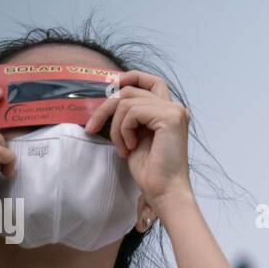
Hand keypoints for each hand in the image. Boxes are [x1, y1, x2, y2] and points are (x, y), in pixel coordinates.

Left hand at [83, 70, 191, 208]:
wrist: (164, 191)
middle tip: (93, 127)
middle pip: (131, 90)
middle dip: (107, 107)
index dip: (131, 77)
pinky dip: (123, 130)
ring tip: (122, 148)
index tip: (112, 86)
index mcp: (169, 112)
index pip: (152, 81)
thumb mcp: (135, 136)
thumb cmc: (151, 171)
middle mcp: (175, 108)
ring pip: (127, 101)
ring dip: (115, 126)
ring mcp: (174, 111)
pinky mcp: (170, 118)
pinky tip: (130, 148)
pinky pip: (132, 112)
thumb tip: (109, 100)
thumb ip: (130, 117)